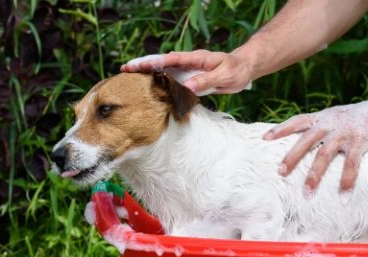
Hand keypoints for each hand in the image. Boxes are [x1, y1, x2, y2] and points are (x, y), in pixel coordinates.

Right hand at [121, 50, 253, 94]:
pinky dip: (157, 80)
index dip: (155, 62)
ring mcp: (188, 69)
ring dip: (147, 72)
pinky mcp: (189, 77)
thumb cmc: (236, 70)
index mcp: (196, 58)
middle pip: (162, 62)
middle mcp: (189, 62)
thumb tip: (187, 86)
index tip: (140, 65)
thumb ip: (206, 80)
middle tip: (124, 68)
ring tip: (128, 75)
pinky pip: (171, 78)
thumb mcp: (225, 76)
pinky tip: (146, 85)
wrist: (244, 68)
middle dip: (143, 64)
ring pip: (163, 70)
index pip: (172, 59)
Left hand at [263, 98, 367, 192]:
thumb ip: (321, 126)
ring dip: (314, 174)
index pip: (297, 121)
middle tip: (280, 172)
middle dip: (292, 157)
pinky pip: (351, 164)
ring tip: (307, 192)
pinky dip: (347, 180)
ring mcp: (344, 133)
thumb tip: (305, 142)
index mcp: (322, 118)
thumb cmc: (359, 116)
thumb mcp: (335, 116)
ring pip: (324, 155)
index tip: (264, 138)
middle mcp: (330, 124)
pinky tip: (343, 194)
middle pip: (306, 141)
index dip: (280, 129)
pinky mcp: (360, 142)